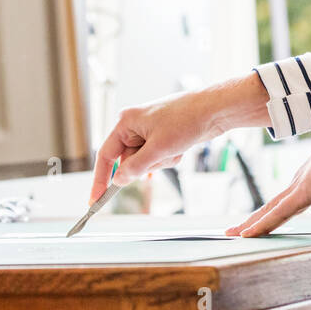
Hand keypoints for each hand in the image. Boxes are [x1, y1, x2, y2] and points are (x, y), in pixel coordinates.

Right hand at [89, 91, 217, 202]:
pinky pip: (158, 157)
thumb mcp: (158, 149)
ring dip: (162, 161)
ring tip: (176, 147)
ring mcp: (148, 131)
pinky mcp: (162, 136)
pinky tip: (181, 148)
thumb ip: (135, 167)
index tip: (96, 200)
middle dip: (148, 165)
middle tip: (165, 155)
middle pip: (129, 161)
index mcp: (126, 122)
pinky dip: (169, 158)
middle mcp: (134, 125)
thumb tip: (118, 180)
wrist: (214, 109)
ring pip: (146, 161)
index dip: (100, 179)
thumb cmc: (187, 120)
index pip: (105, 155)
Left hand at [225, 119, 310, 236]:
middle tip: (235, 232)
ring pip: (269, 212)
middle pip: (271, 207)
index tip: (260, 223)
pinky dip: (260, 225)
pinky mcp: (302, 192)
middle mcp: (301, 182)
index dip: (272, 214)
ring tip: (231, 236)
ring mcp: (299, 187)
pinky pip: (277, 214)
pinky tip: (245, 235)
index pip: (287, 203)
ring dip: (251, 225)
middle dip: (254, 220)